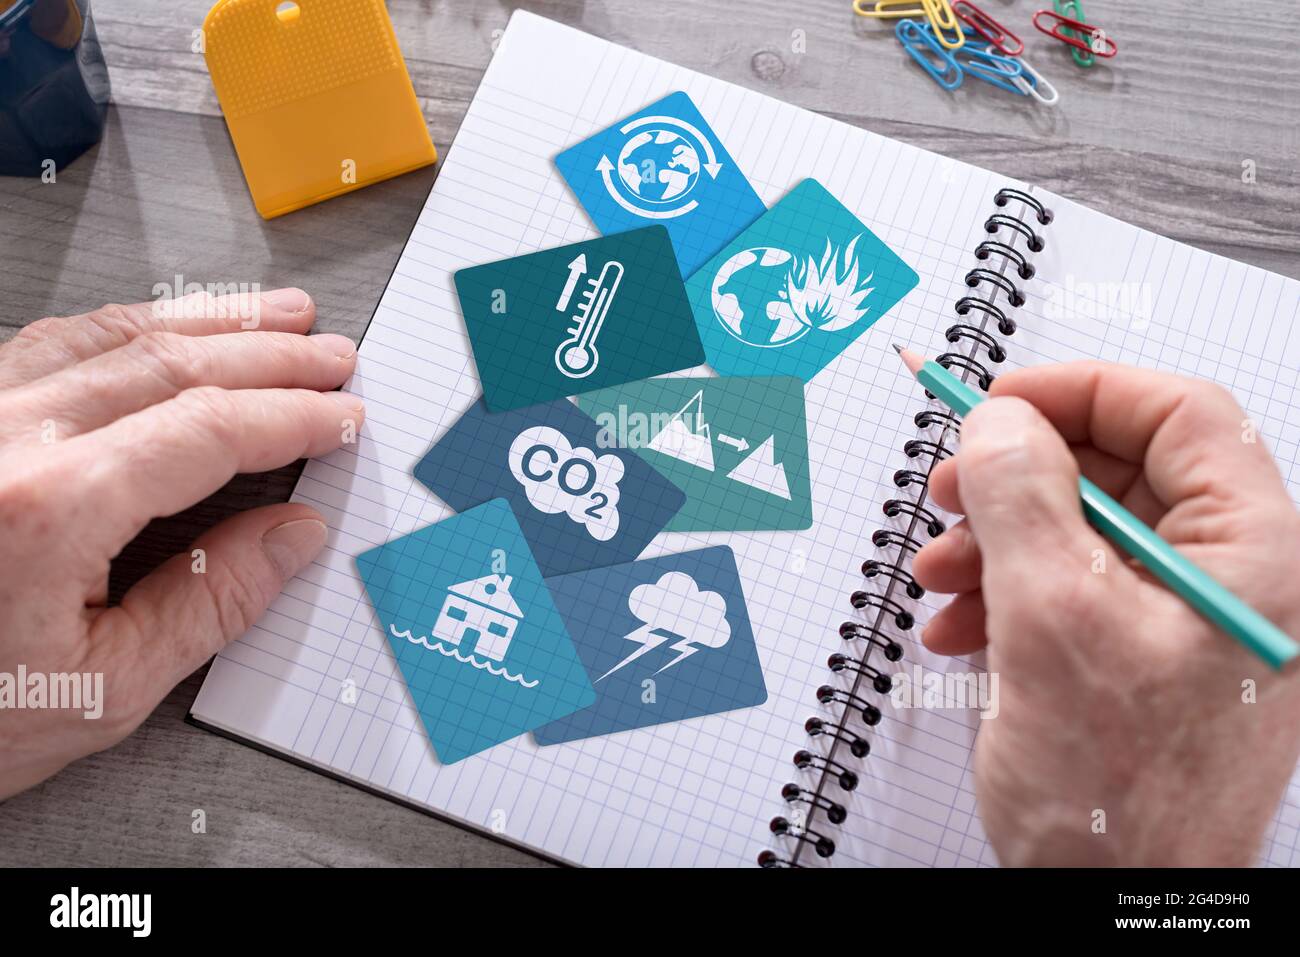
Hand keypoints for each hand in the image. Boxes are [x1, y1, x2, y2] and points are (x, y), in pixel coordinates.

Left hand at [0, 289, 362, 797]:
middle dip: (267, 353)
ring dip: (206, 320)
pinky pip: (50, 342)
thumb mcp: (101, 689)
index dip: (290, 416)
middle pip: (166, 364)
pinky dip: (125, 326)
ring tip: (274, 314)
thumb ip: (210, 605)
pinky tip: (162, 327)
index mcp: (46, 507)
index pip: (206, 431)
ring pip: (108, 335)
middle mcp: (1, 439)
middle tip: (331, 353)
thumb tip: (292, 536)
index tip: (341, 415)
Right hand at [913, 362, 1299, 865]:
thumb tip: (999, 422)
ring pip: (1081, 532)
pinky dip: (1004, 595)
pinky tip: (959, 625)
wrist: (1113, 913)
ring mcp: (1183, 625)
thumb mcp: (1052, 621)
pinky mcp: (1139, 660)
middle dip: (1018, 479)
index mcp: (1254, 556)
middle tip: (951, 489)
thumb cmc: (1122, 802)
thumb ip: (1021, 499)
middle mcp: (1230, 581)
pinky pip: (1068, 590)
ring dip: (996, 542)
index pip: (1179, 415)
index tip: (999, 401)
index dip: (1081, 392)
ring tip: (940, 574)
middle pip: (1119, 472)